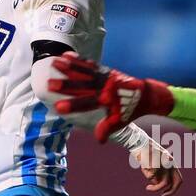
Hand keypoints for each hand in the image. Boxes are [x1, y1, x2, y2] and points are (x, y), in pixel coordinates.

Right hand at [48, 53, 172, 142]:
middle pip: (82, 85)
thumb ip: (107, 129)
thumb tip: (98, 140)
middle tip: (49, 84)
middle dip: (66, 84)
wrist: (146, 94)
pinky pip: (90, 64)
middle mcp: (105, 87)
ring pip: (85, 71)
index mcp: (106, 101)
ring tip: (54, 63)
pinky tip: (67, 55)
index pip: (87, 104)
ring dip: (69, 67)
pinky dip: (79, 60)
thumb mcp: (120, 122)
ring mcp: (105, 76)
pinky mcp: (106, 70)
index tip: (58, 107)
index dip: (72, 105)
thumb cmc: (130, 110)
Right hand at [134, 142, 182, 195]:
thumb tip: (157, 184)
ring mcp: (166, 163)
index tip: (164, 194)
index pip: (178, 178)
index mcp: (171, 163)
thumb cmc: (145, 154)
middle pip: (177, 182)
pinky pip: (152, 176)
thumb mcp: (153, 165)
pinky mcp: (159, 163)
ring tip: (147, 188)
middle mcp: (171, 163)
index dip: (173, 189)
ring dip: (156, 189)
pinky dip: (147, 174)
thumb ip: (157, 175)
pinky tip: (143, 166)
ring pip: (164, 182)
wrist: (139, 142)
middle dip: (171, 192)